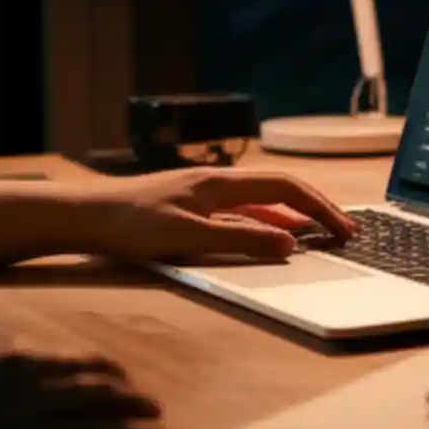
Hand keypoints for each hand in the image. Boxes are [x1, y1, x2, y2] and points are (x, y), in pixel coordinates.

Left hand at [84, 167, 357, 261]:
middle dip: (317, 209)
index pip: (287, 187)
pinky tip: (274, 238)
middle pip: (282, 190)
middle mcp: (219, 184)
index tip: (344, 228)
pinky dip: (269, 224)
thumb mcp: (187, 236)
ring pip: (265, 202)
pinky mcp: (194, 209)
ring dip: (296, 217)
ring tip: (321, 234)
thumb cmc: (129, 225)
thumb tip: (289, 244)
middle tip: (345, 230)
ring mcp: (207, 196)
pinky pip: (245, 214)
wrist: (83, 216)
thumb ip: (240, 240)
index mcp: (222, 183)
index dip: (320, 206)